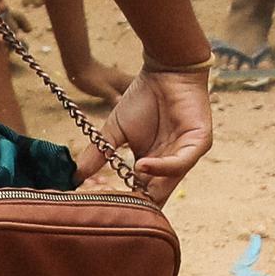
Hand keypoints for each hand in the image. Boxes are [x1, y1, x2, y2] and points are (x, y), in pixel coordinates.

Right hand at [107, 65, 214, 201]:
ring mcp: (185, 156)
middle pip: (154, 197)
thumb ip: (98, 154)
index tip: (97, 204)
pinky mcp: (199, 143)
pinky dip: (161, 168)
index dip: (121, 202)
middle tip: (109, 206)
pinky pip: (180, 163)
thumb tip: (74, 177)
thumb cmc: (143, 98)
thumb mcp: (114, 131)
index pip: (139, 196)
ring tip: (123, 189)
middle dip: (133, 203)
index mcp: (152, 166)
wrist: (165, 69)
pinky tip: (140, 166)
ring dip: (146, 190)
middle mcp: (169, 166)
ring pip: (167, 184)